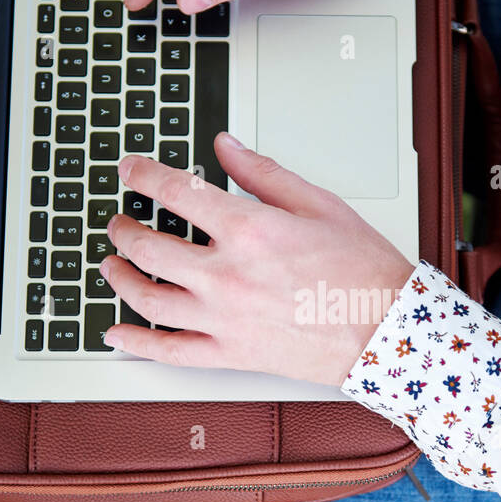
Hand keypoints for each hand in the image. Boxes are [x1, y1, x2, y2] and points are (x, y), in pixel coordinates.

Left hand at [101, 138, 414, 385]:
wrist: (389, 331)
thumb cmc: (364, 271)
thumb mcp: (318, 203)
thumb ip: (263, 172)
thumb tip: (225, 147)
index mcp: (249, 229)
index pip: (175, 192)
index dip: (142, 175)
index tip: (130, 170)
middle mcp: (228, 275)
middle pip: (149, 247)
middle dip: (125, 230)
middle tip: (119, 222)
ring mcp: (225, 318)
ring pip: (148, 298)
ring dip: (120, 277)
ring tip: (112, 264)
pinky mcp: (231, 354)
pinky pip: (169, 352)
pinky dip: (136, 343)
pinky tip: (115, 332)